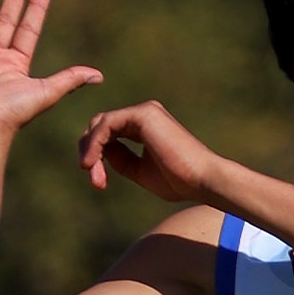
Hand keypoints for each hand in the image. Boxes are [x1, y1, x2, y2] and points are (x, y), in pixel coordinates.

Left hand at [77, 101, 222, 201]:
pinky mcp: (143, 114)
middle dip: (91, 152)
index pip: (109, 133)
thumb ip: (120, 160)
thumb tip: (98, 153)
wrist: (202, 180)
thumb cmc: (179, 181)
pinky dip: (95, 143)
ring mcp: (145, 112)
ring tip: (90, 172)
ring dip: (91, 149)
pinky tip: (92, 162)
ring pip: (101, 124)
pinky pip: (107, 124)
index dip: (97, 156)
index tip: (99, 182)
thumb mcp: (139, 171)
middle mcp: (144, 114)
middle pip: (101, 126)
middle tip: (96, 181)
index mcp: (145, 126)